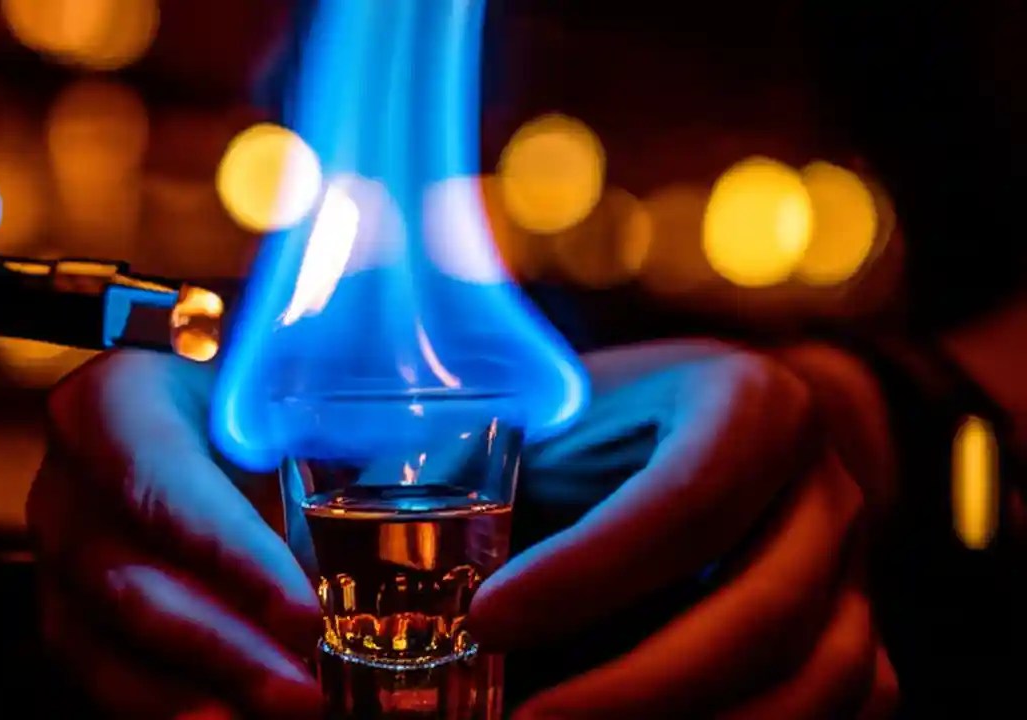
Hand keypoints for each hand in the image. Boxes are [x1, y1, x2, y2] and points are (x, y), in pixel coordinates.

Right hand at [27, 352, 324, 718]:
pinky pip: (102, 672)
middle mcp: (69, 487)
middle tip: (301, 697)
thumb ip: (321, 422)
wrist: (173, 383)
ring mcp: (59, 556)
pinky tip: (230, 718)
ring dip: (190, 696)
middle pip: (131, 584)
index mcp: (110, 408)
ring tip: (273, 719)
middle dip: (222, 651)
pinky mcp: (69, 608)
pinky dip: (166, 705)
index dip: (231, 561)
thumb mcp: (267, 377)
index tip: (304, 617)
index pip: (164, 490)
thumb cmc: (231, 376)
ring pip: (103, 645)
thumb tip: (405, 483)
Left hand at [468, 340, 898, 718]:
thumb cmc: (588, 435)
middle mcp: (826, 487)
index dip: (589, 574)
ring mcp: (856, 574)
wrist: (673, 438)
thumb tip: (347, 570)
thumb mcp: (536, 427)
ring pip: (818, 684)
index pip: (685, 501)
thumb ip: (463, 479)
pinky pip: (837, 712)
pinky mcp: (857, 641)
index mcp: (751, 405)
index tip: (487, 621)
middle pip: (762, 613)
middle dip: (635, 690)